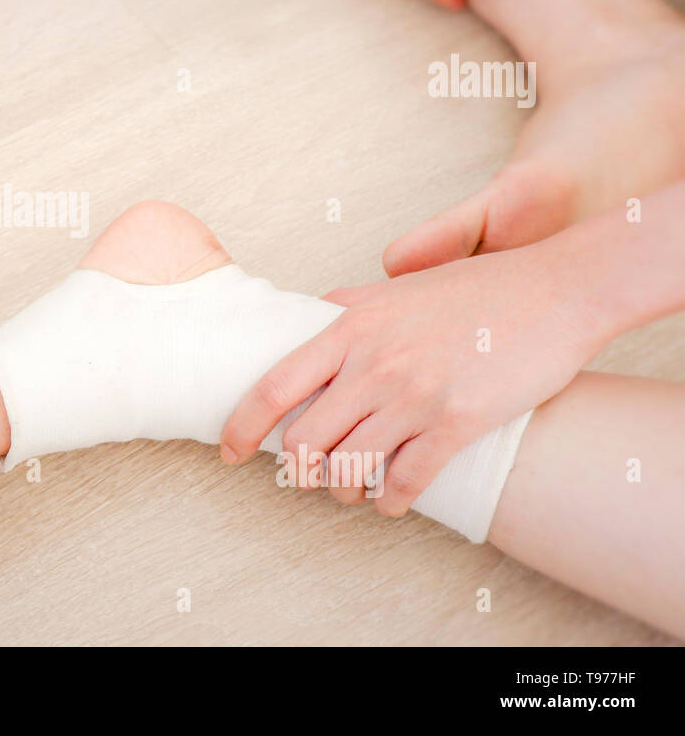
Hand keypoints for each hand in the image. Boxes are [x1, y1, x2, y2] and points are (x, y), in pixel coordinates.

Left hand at [219, 244, 603, 516]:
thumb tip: (310, 316)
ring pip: (349, 468)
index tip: (230, 450)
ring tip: (350, 488)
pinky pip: (405, 482)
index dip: (241, 426)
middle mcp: (375, 363)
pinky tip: (391, 499)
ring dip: (341, 489)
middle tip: (305, 475)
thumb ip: (349, 306)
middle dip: (296, 470)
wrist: (557, 290)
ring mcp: (416, 395)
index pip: (274, 385)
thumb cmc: (476, 290)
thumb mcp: (398, 287)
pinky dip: (390, 501)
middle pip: (304, 441)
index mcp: (351, 326)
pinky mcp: (458, 423)